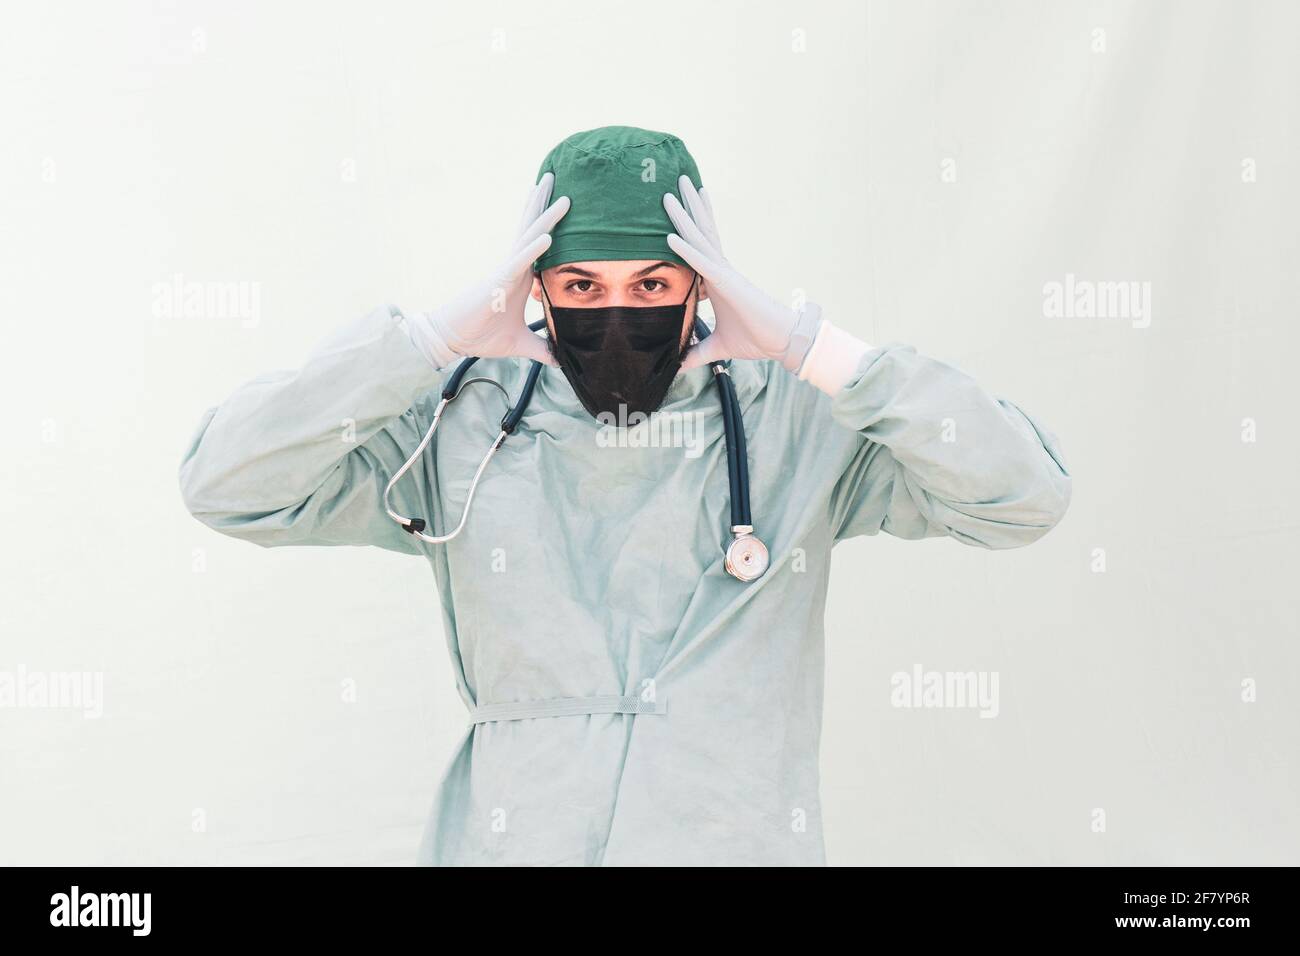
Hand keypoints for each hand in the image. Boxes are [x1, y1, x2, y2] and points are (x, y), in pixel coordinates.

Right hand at [410, 173, 568, 367]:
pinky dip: (533, 249)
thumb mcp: (521, 344)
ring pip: (529, 237)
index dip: (550, 223)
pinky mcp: (498, 282)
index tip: (563, 203)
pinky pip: (519, 262)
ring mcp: (506, 271)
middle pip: (532, 228)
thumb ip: (542, 349)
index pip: (539, 243)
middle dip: (545, 203)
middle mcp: (514, 266)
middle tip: (556, 177)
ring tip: (561, 194)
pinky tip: (547, 235)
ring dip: (546, 216)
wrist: (454, 339)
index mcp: (521, 276)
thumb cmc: (482, 335)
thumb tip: (560, 361)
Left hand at [663, 176, 820, 372]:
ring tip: (671, 191)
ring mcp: (725, 274)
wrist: (781, 343)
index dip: (689, 225)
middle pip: (700, 231)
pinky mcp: (728, 284)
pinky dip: (687, 249)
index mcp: (718, 279)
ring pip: (700, 238)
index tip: (678, 206)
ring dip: (684, 214)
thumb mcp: (718, 347)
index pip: (700, 246)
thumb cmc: (755, 339)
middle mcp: (721, 270)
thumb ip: (697, 352)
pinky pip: (703, 263)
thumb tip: (678, 364)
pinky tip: (671, 235)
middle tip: (673, 182)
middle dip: (687, 206)